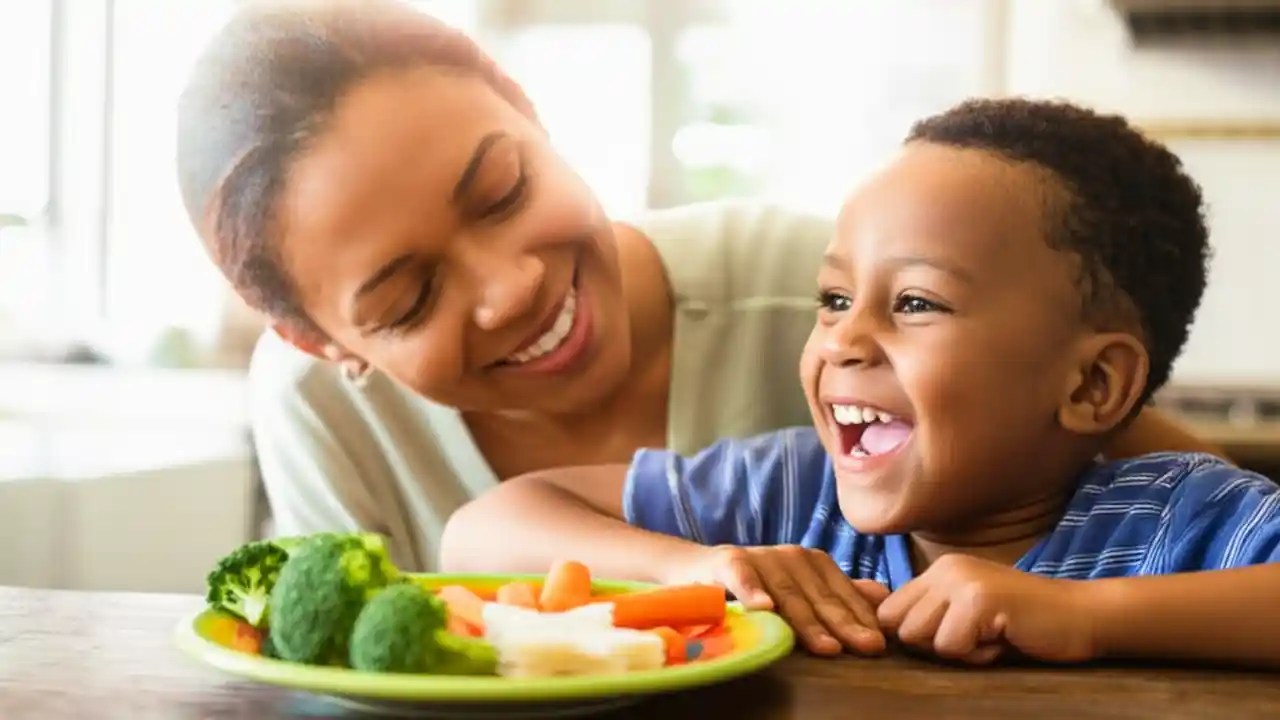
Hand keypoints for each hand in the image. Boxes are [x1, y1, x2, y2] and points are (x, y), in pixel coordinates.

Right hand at [668, 544, 890, 655]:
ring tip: (827, 646)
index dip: (860, 618)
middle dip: (844, 624)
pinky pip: (742, 576)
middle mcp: (790, 556)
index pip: (841, 593)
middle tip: (865, 647)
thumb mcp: (801, 588)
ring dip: (807, 620)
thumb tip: (884, 596)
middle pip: (819, 597)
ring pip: (787, 594)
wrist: (699, 569)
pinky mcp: (727, 560)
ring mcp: (760, 557)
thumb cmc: (758, 584)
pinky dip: (752, 591)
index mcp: (813, 562)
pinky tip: (764, 608)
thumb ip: (838, 593)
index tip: (880, 643)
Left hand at [876, 554, 1098, 664]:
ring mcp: (961, 580)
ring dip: (956, 651)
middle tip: (977, 638)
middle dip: (933, 645)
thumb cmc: (1024, 626)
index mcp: (938, 571)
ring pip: (919, 636)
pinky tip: (1003, 639)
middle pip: (898, 626)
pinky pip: (950, 646)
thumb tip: (872, 619)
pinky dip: (977, 656)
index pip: (888, 612)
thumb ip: (927, 617)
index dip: (916, 638)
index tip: (956, 638)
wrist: (1083, 617)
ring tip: (991, 637)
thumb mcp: (967, 617)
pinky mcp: (979, 599)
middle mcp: (945, 568)